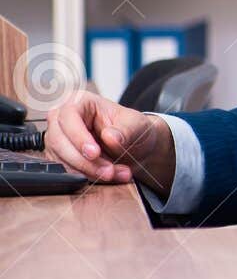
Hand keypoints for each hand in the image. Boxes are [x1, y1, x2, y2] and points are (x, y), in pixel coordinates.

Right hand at [43, 90, 176, 199]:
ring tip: (115, 174)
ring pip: (62, 159)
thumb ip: (125, 130)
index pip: (69, 116)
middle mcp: (63, 118)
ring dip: (89, 172)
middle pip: (59, 141)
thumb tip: (110, 137)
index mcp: (80, 101)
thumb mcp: (137, 125)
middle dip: (85, 161)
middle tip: (108, 171)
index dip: (79, 137)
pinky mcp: (59, 157)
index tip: (94, 153)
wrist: (134, 146)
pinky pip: (66, 170)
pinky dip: (87, 177)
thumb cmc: (132, 128)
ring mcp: (58, 138)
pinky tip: (107, 177)